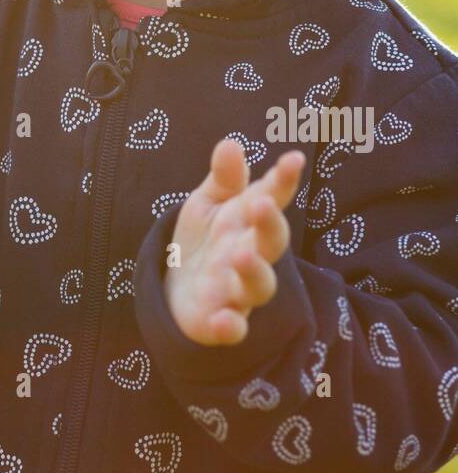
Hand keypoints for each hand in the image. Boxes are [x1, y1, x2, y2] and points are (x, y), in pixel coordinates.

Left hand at [164, 137, 305, 345]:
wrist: (179, 287)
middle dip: (270, 225)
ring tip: (242, 255)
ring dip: (254, 272)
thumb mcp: (209, 203)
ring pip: (258, 286)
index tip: (293, 159)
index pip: (271, 197)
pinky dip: (230, 327)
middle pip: (272, 242)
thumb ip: (224, 179)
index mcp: (248, 221)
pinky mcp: (220, 321)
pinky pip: (233, 328)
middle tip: (262, 204)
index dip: (283, 180)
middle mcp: (250, 254)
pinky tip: (223, 322)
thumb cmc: (205, 239)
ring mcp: (238, 290)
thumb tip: (231, 143)